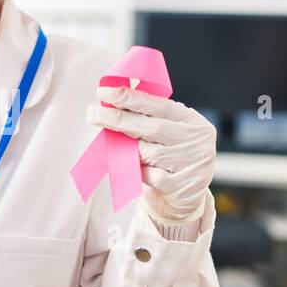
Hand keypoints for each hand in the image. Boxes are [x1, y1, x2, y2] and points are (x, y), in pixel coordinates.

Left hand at [86, 85, 216, 221]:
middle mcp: (194, 140)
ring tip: (114, 146)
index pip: (157, 104)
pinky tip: (134, 169)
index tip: (103, 92)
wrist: (188, 195)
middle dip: (117, 119)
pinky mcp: (182, 186)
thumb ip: (149, 119)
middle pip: (150, 127)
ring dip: (127, 150)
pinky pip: (150, 176)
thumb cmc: (171, 155)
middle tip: (92, 113)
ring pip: (147, 153)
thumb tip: (111, 103)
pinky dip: (138, 172)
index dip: (129, 97)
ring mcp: (190, 163)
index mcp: (191, 120)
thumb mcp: (170, 132)